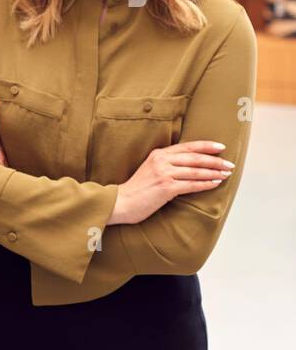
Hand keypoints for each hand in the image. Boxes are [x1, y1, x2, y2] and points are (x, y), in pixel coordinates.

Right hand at [109, 141, 232, 225]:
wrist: (121, 203)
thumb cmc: (137, 190)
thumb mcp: (149, 169)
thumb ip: (165, 164)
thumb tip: (188, 165)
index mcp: (158, 154)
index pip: (187, 146)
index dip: (206, 146)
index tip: (221, 147)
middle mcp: (161, 161)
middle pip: (195, 158)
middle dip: (215, 160)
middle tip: (229, 164)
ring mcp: (163, 174)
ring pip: (196, 171)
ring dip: (214, 172)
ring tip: (226, 174)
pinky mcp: (166, 188)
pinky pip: (191, 185)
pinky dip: (205, 184)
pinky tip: (215, 183)